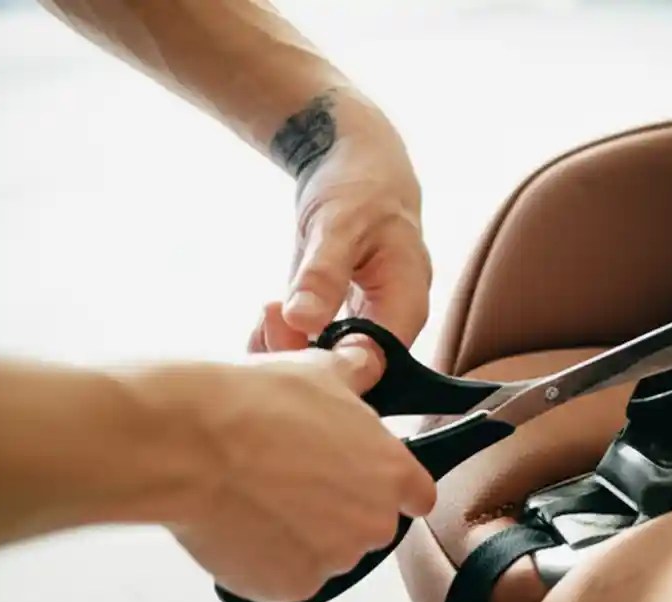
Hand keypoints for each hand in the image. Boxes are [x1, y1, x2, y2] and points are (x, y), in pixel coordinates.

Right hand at [155, 347, 433, 601]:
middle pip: (367, 527)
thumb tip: (370, 363)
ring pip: (324, 554)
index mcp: (393, 473)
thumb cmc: (255, 404)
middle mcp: (373, 524)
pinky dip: (265, 563)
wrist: (187, 445)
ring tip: (257, 498)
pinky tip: (240, 527)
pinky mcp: (290, 589)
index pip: (416, 496)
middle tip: (292, 481)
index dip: (390, 488)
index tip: (361, 478)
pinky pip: (285, 580)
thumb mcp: (320, 370)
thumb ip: (358, 373)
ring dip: (300, 536)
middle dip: (338, 511)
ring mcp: (332, 561)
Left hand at [250, 91, 431, 389]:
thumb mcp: (337, 225)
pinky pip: (316, 345)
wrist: (354, 161)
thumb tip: (301, 322)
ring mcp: (366, 322)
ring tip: (263, 319)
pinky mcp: (340, 318)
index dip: (337, 369)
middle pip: (354, 371)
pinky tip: (266, 320)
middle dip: (306, 361)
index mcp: (407, 305)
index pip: (380, 363)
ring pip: (331, 363)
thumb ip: (321, 276)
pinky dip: (287, 340)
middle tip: (266, 327)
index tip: (291, 346)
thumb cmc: (359, 187)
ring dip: (292, 352)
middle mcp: (391, 322)